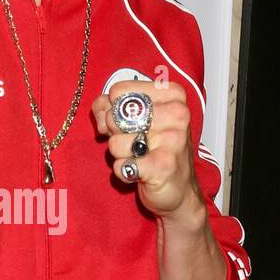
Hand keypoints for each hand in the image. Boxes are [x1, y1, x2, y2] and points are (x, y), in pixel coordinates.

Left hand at [91, 80, 204, 219]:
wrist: (178, 189)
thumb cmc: (157, 150)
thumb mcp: (134, 119)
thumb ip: (110, 106)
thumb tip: (100, 110)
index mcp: (172, 95)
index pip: (119, 91)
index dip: (112, 109)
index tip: (127, 122)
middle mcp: (177, 113)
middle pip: (115, 116)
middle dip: (116, 134)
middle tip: (135, 143)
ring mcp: (173, 139)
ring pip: (116, 142)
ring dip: (120, 155)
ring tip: (139, 158)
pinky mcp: (163, 165)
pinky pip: (121, 165)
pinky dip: (123, 171)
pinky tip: (139, 173)